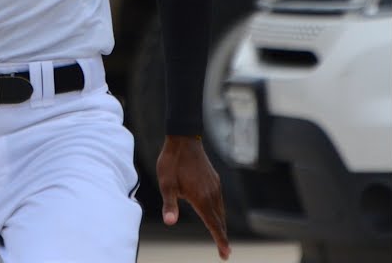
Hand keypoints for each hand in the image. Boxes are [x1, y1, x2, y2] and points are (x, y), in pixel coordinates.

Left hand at [156, 134, 231, 259]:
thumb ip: (169, 204)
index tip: (225, 254)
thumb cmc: (172, 163)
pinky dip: (219, 211)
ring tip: (221, 236)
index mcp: (201, 198)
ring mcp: (215, 186)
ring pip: (220, 210)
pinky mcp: (214, 179)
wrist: (183, 139)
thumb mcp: (166, 185)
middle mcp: (212, 194)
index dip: (220, 240)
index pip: (213, 224)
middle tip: (225, 252)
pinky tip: (215, 213)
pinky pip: (219, 200)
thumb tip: (169, 222)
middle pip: (219, 220)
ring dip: (221, 224)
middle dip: (222, 236)